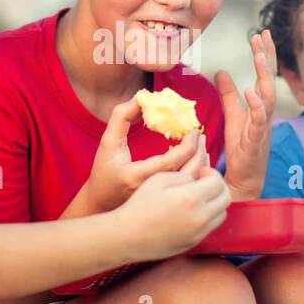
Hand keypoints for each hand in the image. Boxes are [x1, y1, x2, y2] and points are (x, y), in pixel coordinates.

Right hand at [80, 97, 206, 212]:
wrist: (103, 202)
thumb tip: (141, 98)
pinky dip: (196, 172)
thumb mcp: (108, 142)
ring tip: (200, 144)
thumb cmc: (104, 172)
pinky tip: (195, 159)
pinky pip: (189, 189)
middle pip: (188, 174)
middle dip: (199, 151)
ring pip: (193, 184)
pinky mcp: (167, 204)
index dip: (188, 144)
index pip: (171, 162)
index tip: (193, 129)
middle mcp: (152, 192)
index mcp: (137, 176)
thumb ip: (121, 118)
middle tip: (200, 133)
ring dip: (201, 162)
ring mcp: (161, 200)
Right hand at [116, 154, 230, 260]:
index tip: (200, 172)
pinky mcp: (194, 243)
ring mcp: (199, 232)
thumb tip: (199, 179)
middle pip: (226, 198)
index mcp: (191, 197)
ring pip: (222, 214)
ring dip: (215, 202)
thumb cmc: (140, 204)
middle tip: (204, 183)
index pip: (217, 181)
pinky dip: (208, 216)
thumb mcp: (160, 179)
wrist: (128, 235)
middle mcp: (200, 217)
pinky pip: (211, 226)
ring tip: (199, 197)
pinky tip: (192, 211)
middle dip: (218, 186)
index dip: (211, 172)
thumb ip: (185, 175)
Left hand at [214, 30, 276, 200]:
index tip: (261, 34)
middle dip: (267, 58)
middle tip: (262, 36)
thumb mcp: (233, 115)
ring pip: (267, 97)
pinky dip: (256, 106)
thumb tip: (221, 71)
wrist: (243, 178)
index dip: (264, 55)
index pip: (264, 75)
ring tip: (259, 56)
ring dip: (264, 76)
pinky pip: (259, 121)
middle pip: (269, 80)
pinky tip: (251, 91)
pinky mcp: (256, 141)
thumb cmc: (241, 148)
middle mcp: (265, 114)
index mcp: (260, 106)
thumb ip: (229, 94)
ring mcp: (262, 127)